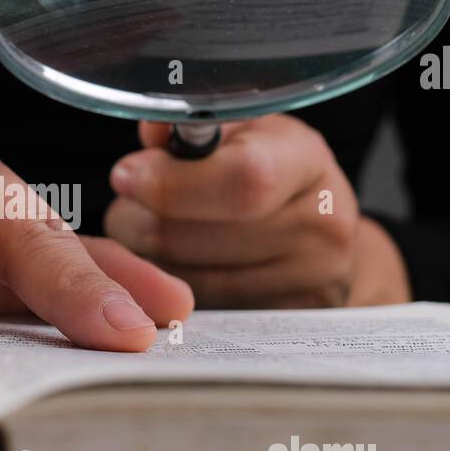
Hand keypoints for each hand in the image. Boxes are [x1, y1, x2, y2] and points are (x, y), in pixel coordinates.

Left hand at [103, 116, 410, 308]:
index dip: (172, 182)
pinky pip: (194, 311)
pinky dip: (169, 288)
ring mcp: (307, 285)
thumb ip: (194, 126)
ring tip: (160, 229)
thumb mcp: (240, 131)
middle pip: (191, 236)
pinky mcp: (282, 324)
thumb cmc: (270, 173)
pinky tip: (180, 265)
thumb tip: (154, 132)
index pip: (243, 180)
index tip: (128, 175)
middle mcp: (321, 227)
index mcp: (307, 162)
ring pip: (180, 279)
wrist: (321, 240)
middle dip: (141, 218)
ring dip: (148, 255)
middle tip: (135, 202)